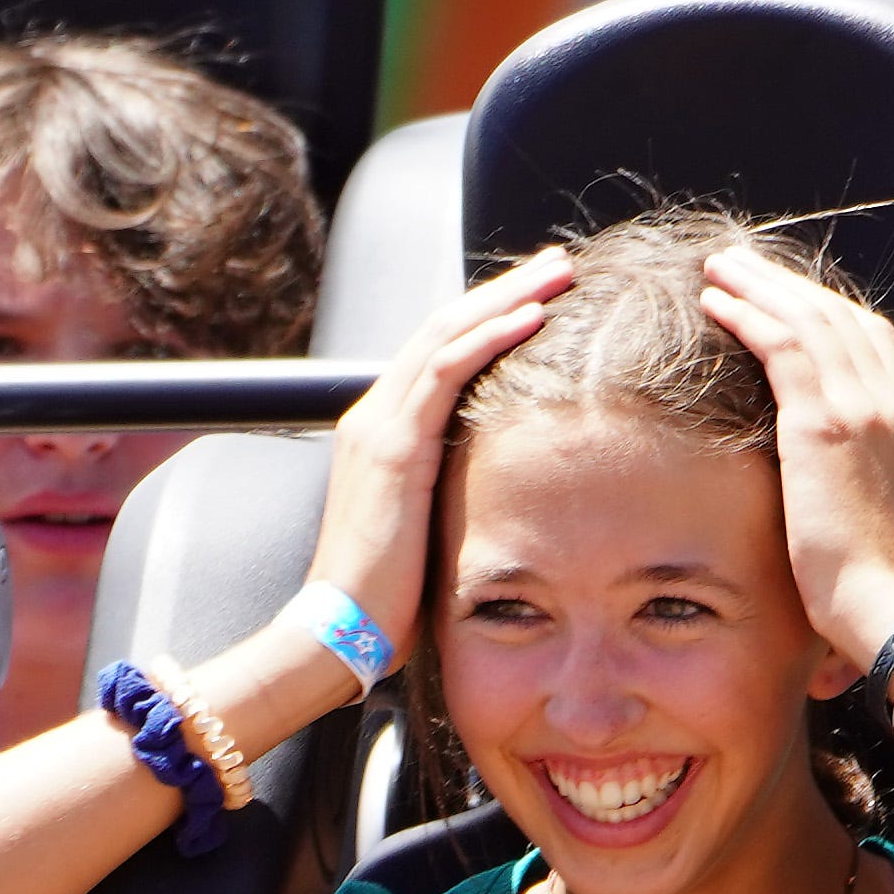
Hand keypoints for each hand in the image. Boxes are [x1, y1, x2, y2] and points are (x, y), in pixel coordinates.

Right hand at [245, 258, 573, 750]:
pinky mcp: (394, 445)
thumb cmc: (385, 602)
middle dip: (504, 289)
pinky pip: (448, 370)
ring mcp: (379, 425)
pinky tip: (533, 315)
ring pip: (448, 333)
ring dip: (507, 296)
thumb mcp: (424, 534)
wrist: (336, 631)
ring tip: (556, 270)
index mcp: (380, 433)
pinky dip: (492, 334)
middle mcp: (373, 416)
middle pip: (445, 327)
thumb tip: (498, 499)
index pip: (438, 354)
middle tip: (557, 262)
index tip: (539, 298)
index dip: (487, 318)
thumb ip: (449, 499)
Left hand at [694, 242, 893, 674]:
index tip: (789, 299)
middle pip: (839, 316)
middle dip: (788, 284)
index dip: (827, 311)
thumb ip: (868, 489)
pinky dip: (748, 314)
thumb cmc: (884, 590)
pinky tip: (715, 302)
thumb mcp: (885, 523)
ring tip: (719, 268)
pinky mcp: (824, 423)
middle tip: (744, 265)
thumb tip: (845, 500)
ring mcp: (863, 410)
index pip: (873, 343)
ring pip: (808, 318)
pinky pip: (781, 344)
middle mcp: (892, 407)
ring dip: (759, 285)